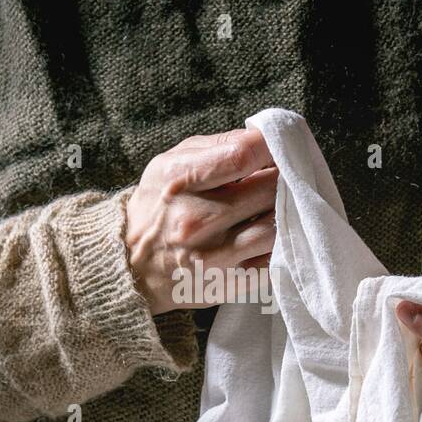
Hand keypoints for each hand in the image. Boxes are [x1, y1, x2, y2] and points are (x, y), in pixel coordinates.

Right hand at [125, 129, 276, 314]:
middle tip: (289, 175)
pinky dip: (282, 244)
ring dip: (289, 212)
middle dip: (286, 179)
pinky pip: (274, 260)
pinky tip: (276, 233)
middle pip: (268, 191)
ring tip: (285, 203)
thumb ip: (217, 145)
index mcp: (180, 181)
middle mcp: (195, 220)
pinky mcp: (228, 283)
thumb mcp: (171, 162)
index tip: (281, 147)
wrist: (132, 266)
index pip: (242, 156)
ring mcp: (213, 256)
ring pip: (277, 228)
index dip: (273, 147)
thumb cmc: (158, 206)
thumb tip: (263, 138)